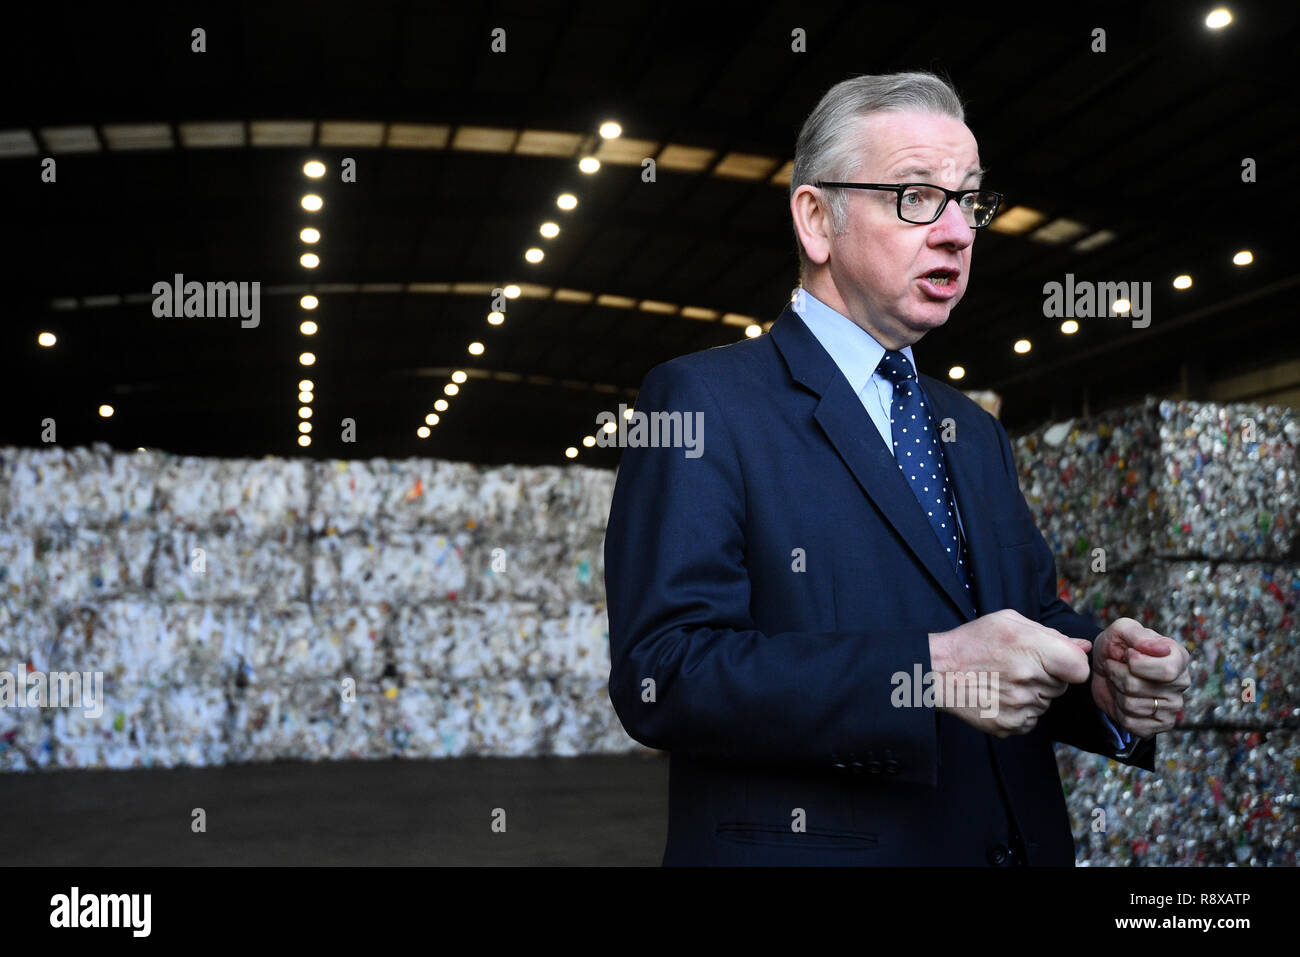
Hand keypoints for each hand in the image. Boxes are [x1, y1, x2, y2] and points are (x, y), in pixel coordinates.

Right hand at [928, 609, 1092, 737]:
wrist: (938, 672)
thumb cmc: (973, 642)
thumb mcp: (1009, 622)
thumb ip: (1051, 634)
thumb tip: (1082, 646)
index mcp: (1033, 650)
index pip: (1080, 669)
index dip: (1071, 664)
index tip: (1057, 661)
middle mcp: (1030, 681)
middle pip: (1062, 686)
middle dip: (1048, 676)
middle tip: (1019, 667)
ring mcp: (1021, 707)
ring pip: (1046, 703)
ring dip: (1034, 694)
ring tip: (1005, 681)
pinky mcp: (1011, 726)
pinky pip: (1032, 720)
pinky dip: (1021, 711)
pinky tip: (1001, 696)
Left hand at [1089, 617, 1189, 739]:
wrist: (1104, 667)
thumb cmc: (1117, 646)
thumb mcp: (1122, 631)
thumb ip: (1139, 635)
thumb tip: (1162, 649)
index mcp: (1179, 658)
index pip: (1166, 671)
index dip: (1137, 663)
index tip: (1127, 654)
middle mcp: (1181, 683)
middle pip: (1140, 687)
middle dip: (1118, 675)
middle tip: (1114, 665)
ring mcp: (1173, 707)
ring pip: (1132, 706)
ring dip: (1116, 691)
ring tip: (1117, 680)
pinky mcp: (1160, 724)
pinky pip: (1131, 723)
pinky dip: (1117, 710)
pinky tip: (1121, 697)